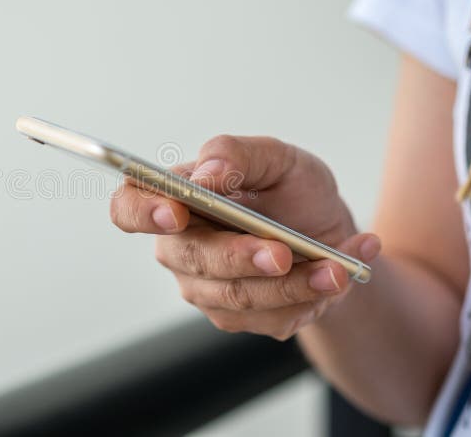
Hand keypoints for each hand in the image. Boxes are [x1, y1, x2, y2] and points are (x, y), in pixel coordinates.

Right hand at [109, 135, 380, 339]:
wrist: (330, 236)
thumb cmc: (292, 192)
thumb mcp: (278, 159)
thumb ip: (238, 155)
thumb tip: (206, 174)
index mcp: (176, 199)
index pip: (129, 207)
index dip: (142, 212)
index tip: (176, 213)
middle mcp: (180, 246)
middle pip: (187, 258)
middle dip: (237, 257)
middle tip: (282, 253)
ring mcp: (204, 287)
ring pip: (234, 296)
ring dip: (290, 285)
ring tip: (336, 268)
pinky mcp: (237, 317)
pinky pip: (268, 317)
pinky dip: (312, 295)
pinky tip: (341, 271)